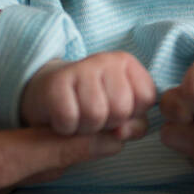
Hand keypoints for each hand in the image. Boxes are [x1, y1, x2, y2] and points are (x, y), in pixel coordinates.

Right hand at [0, 0, 129, 193]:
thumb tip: (28, 34)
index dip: (52, 148)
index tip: (103, 127)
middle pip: (9, 177)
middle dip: (72, 153)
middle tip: (131, 124)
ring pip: (10, 185)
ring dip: (61, 159)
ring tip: (113, 125)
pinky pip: (1, 182)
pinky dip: (39, 161)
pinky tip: (71, 132)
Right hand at [21, 52, 155, 137]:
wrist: (45, 96)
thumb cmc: (90, 107)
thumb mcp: (120, 117)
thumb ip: (134, 127)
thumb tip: (121, 133)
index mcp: (127, 64)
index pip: (147, 98)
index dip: (132, 114)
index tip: (115, 110)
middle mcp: (106, 59)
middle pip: (122, 108)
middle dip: (107, 124)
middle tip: (94, 116)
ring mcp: (80, 67)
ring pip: (96, 114)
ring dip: (85, 129)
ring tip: (78, 118)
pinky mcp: (56, 81)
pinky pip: (69, 118)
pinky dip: (65, 128)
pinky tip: (62, 119)